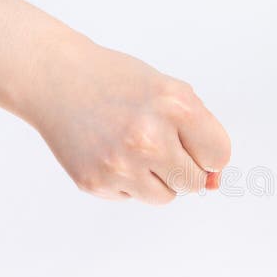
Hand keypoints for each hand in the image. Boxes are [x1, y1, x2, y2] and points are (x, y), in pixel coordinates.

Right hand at [24, 39, 230, 203]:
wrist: (58, 78)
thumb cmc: (123, 84)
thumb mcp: (171, 94)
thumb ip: (203, 134)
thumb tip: (216, 184)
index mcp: (177, 107)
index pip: (218, 156)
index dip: (206, 150)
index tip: (188, 138)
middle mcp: (150, 137)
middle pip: (194, 182)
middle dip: (183, 166)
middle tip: (157, 141)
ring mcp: (120, 164)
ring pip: (166, 197)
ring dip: (157, 179)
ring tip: (133, 147)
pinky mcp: (96, 182)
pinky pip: (133, 197)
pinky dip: (127, 181)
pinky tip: (110, 151)